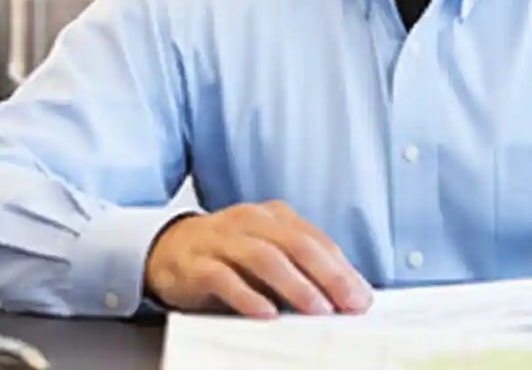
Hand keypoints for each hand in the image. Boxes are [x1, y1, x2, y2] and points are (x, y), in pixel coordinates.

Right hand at [144, 200, 373, 317]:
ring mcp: (222, 240)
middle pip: (296, 245)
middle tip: (348, 303)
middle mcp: (251, 221)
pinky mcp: (197, 263)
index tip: (362, 297)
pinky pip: (224, 278)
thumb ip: (301, 268)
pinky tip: (266, 313)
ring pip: (264, 258)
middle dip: (328, 276)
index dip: (342, 269)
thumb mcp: (268, 254)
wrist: (169, 250)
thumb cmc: (229, 256)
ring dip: (295, 285)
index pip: (316, 241)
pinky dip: (247, 296)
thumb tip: (344, 296)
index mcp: (275, 217)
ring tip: (317, 310)